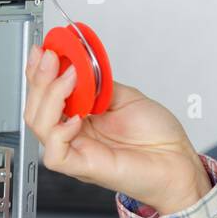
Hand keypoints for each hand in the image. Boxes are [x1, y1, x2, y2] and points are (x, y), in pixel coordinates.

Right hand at [24, 44, 210, 214]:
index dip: (39, 72)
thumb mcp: (127, 98)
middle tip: (52, 57)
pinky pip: (55, 154)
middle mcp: (75, 134)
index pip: (46, 95)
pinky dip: (60, 133)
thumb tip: (80, 65)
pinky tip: (76, 118)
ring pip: (40, 126)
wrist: (179, 164)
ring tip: (71, 78)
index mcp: (81, 118)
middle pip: (36, 108)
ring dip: (50, 97)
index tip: (43, 50)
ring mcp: (78, 150)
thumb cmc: (159, 138)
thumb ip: (99, 84)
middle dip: (40, 78)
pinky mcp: (84, 168)